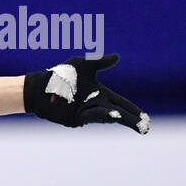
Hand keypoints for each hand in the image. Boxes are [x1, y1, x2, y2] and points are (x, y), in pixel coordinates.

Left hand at [23, 54, 149, 133]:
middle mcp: (96, 104)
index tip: (145, 117)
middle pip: (119, 114)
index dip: (134, 110)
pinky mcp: (76, 120)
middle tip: (145, 128)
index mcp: (101, 93)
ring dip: (120, 119)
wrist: (40, 88)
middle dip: (132, 121)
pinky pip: (92, 117)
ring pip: (107, 117)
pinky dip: (102, 116)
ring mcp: (86, 113)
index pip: (122, 103)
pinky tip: (112, 116)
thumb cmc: (60, 75)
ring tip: (136, 123)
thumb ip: (99, 62)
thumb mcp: (82, 65)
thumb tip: (117, 57)